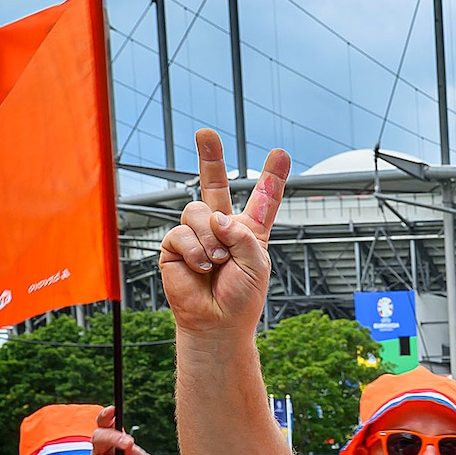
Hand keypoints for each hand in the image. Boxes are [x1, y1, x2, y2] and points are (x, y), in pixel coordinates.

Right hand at [160, 131, 289, 334]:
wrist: (216, 321)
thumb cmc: (241, 296)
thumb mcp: (257, 264)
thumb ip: (243, 236)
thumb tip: (216, 216)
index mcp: (249, 231)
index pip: (263, 200)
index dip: (272, 178)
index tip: (281, 154)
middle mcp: (221, 227)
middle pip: (214, 184)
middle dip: (210, 157)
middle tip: (205, 133)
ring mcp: (196, 233)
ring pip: (197, 211)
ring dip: (210, 239)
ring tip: (217, 262)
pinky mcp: (174, 245)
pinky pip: (181, 233)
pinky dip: (196, 251)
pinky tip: (202, 268)